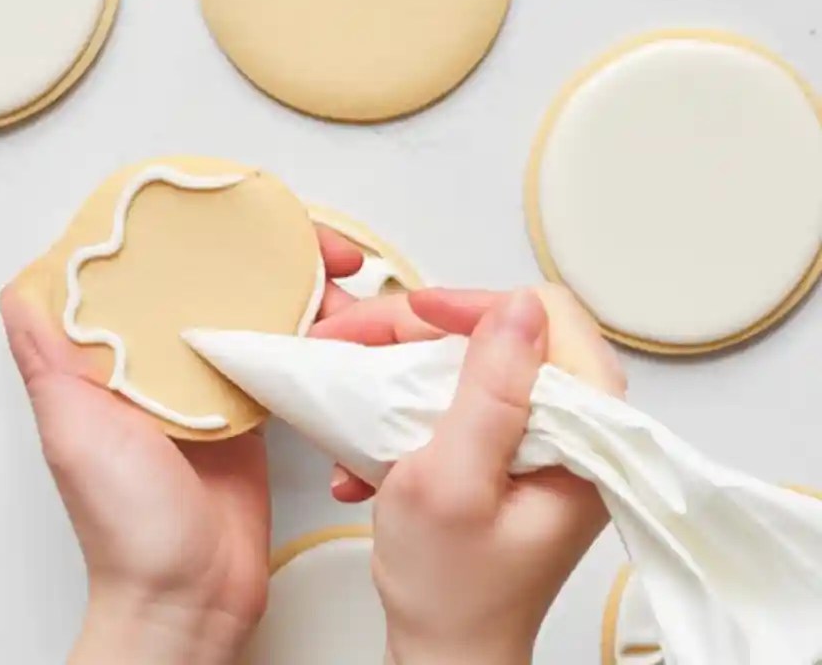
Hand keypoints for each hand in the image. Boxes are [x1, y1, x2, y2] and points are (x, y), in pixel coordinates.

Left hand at [0, 227, 362, 664]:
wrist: (188, 597)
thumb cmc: (126, 527)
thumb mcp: (72, 430)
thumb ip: (48, 358)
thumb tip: (18, 288)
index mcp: (117, 358)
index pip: (155, 272)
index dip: (194, 232)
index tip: (233, 209)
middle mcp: (164, 365)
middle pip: (217, 283)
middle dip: (270, 252)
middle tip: (320, 244)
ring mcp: (212, 388)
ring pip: (259, 315)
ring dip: (300, 293)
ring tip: (342, 284)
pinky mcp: (253, 415)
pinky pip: (283, 362)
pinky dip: (310, 340)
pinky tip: (336, 326)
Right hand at [312, 285, 625, 664]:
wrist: (445, 655)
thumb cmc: (450, 591)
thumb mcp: (452, 482)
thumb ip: (489, 394)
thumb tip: (518, 309)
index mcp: (586, 434)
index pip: (544, 319)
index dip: (471, 306)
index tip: (411, 317)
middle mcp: (576, 431)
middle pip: (503, 336)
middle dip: (416, 339)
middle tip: (353, 345)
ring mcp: (543, 444)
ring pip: (473, 367)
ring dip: (402, 378)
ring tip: (351, 400)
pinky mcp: (512, 458)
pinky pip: (459, 405)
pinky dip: (406, 417)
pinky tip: (366, 453)